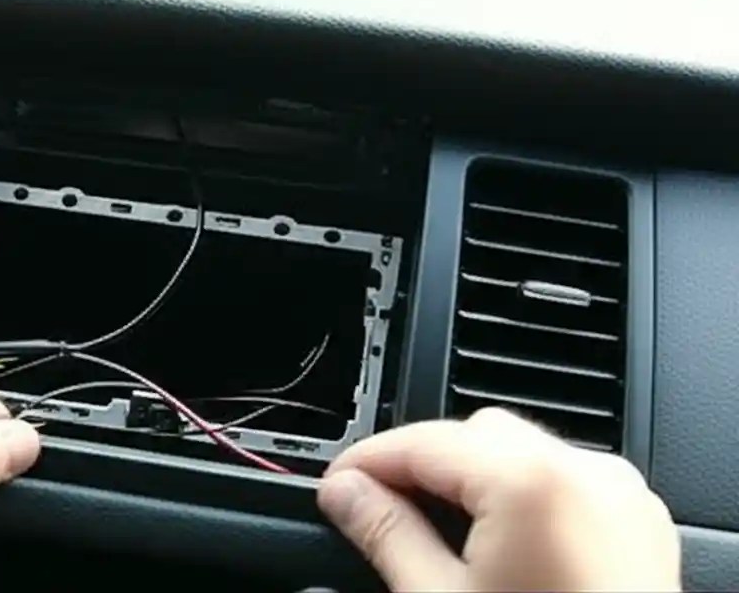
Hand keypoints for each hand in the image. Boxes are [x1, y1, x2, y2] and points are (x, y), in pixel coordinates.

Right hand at [318, 407, 678, 591]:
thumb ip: (385, 534)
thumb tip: (345, 493)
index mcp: (532, 482)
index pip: (423, 441)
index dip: (367, 461)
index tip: (335, 486)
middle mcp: (587, 476)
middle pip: (475, 434)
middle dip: (421, 465)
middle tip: (372, 509)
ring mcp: (622, 501)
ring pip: (522, 453)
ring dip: (470, 477)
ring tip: (429, 531)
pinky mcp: (640, 531)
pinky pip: (566, 484)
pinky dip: (521, 497)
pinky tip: (491, 542)